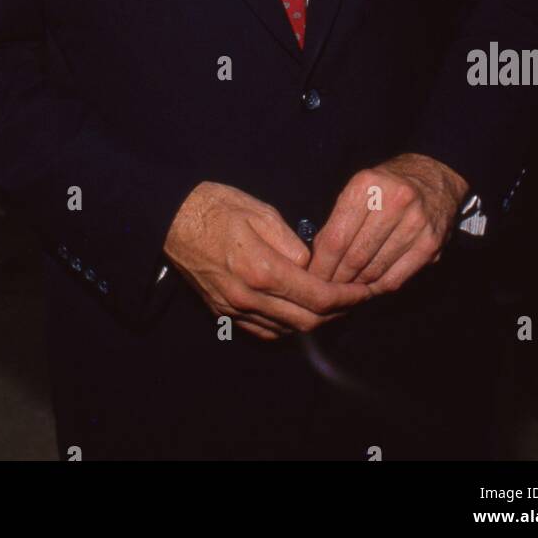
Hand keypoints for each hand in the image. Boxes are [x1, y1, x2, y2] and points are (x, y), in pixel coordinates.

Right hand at [163, 181, 368, 340]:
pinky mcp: (223, 312)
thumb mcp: (261, 212)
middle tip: (354, 299)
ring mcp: (235, 309)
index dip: (347, 297)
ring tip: (332, 304)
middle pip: (306, 321)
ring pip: (287, 330)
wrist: (172, 218)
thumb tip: (311, 265)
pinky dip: (287, 326)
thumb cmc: (218, 207)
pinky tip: (298, 311)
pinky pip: (264, 330)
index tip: (364, 291)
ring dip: (313, 321)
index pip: (317, 297)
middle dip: (337, 313)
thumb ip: (292, 243)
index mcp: (262, 270)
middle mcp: (249, 297)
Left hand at [307, 154, 469, 295]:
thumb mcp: (360, 188)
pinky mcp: (431, 244)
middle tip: (325, 288)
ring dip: (356, 285)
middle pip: (355, 256)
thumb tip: (317, 256)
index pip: (337, 238)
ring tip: (345, 288)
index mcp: (368, 185)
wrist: (434, 178)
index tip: (312, 277)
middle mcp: (394, 202)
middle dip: (336, 278)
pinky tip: (368, 287)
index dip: (322, 264)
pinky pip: (396, 278)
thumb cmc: (387, 186)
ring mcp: (416, 224)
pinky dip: (378, 288)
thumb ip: (339, 218)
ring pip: (374, 270)